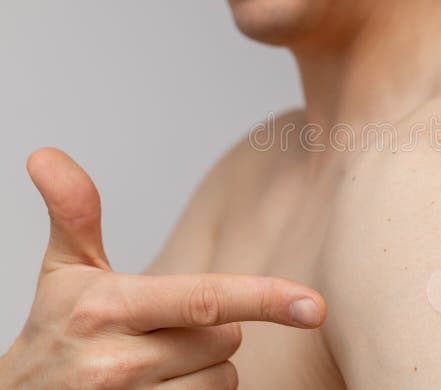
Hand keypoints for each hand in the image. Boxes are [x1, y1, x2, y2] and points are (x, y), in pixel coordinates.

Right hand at [0, 147, 325, 388]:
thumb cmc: (56, 332)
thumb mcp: (63, 270)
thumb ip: (73, 212)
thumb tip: (46, 154)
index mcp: (107, 309)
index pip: (205, 300)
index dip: (266, 299)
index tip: (315, 305)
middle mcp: (118, 364)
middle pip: (227, 341)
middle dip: (211, 331)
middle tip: (164, 329)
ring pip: (223, 380)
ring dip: (204, 369)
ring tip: (155, 364)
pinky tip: (161, 389)